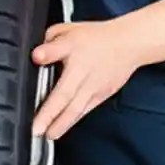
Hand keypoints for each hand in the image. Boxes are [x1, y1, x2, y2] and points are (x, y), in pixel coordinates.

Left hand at [30, 20, 143, 140]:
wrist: (128, 44)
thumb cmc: (98, 38)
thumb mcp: (70, 29)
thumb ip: (51, 40)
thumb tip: (36, 54)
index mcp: (74, 47)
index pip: (58, 49)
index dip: (47, 54)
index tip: (36, 58)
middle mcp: (83, 69)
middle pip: (66, 91)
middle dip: (50, 111)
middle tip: (36, 127)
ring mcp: (93, 85)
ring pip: (76, 107)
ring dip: (61, 123)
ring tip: (48, 134)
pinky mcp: (101, 95)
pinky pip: (85, 110)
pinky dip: (73, 120)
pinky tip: (61, 129)